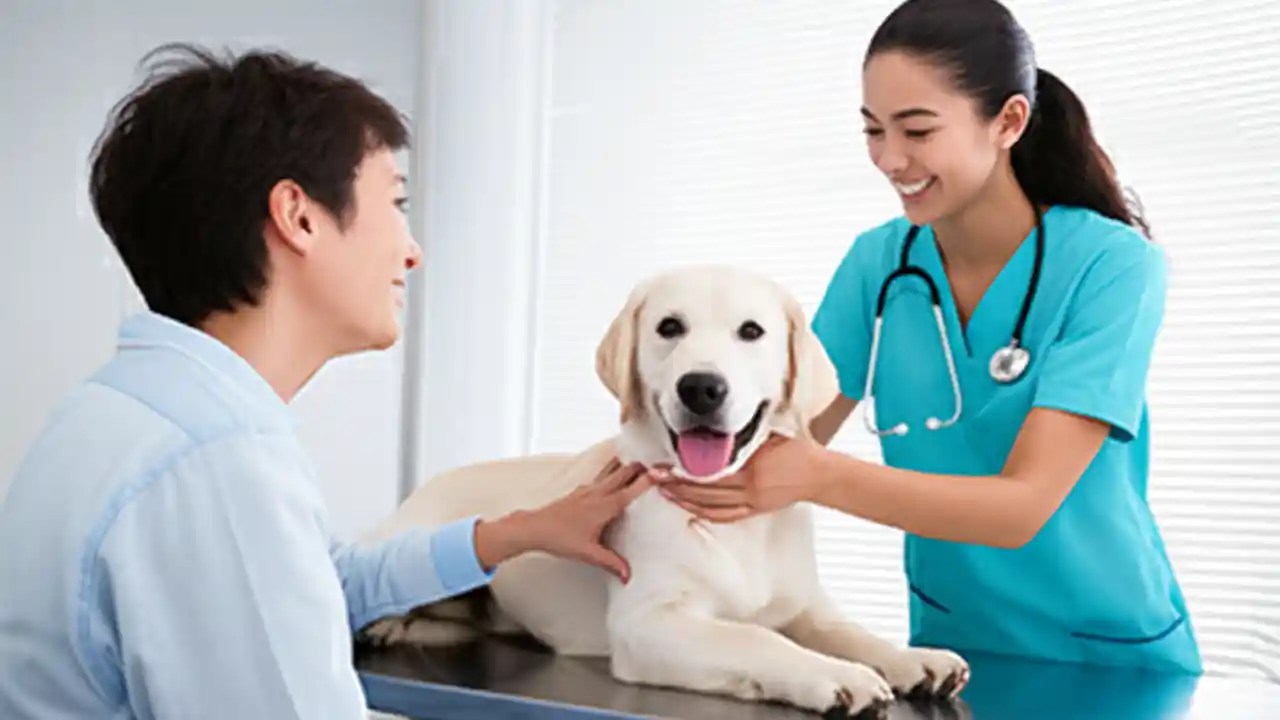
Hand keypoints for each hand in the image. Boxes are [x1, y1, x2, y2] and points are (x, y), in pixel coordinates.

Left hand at [474, 459, 651, 581]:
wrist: (534, 527)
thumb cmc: (559, 537)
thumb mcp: (589, 553)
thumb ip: (611, 563)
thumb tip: (628, 575)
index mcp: (605, 506)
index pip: (633, 489)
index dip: (650, 480)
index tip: (664, 472)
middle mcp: (598, 493)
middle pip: (624, 473)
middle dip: (642, 467)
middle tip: (658, 462)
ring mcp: (587, 490)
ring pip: (611, 471)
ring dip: (625, 465)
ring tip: (638, 460)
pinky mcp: (579, 491)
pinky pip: (599, 476)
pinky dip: (610, 471)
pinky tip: (610, 475)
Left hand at [655, 434, 825, 521]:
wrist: (819, 473)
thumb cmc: (798, 451)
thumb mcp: (769, 436)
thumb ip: (744, 438)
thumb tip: (718, 433)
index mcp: (752, 467)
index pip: (708, 472)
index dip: (684, 471)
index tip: (665, 465)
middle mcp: (749, 487)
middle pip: (704, 490)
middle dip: (677, 485)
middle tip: (655, 478)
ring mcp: (752, 501)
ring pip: (711, 506)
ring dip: (686, 500)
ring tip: (666, 492)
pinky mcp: (756, 510)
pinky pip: (725, 516)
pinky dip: (705, 513)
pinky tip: (690, 510)